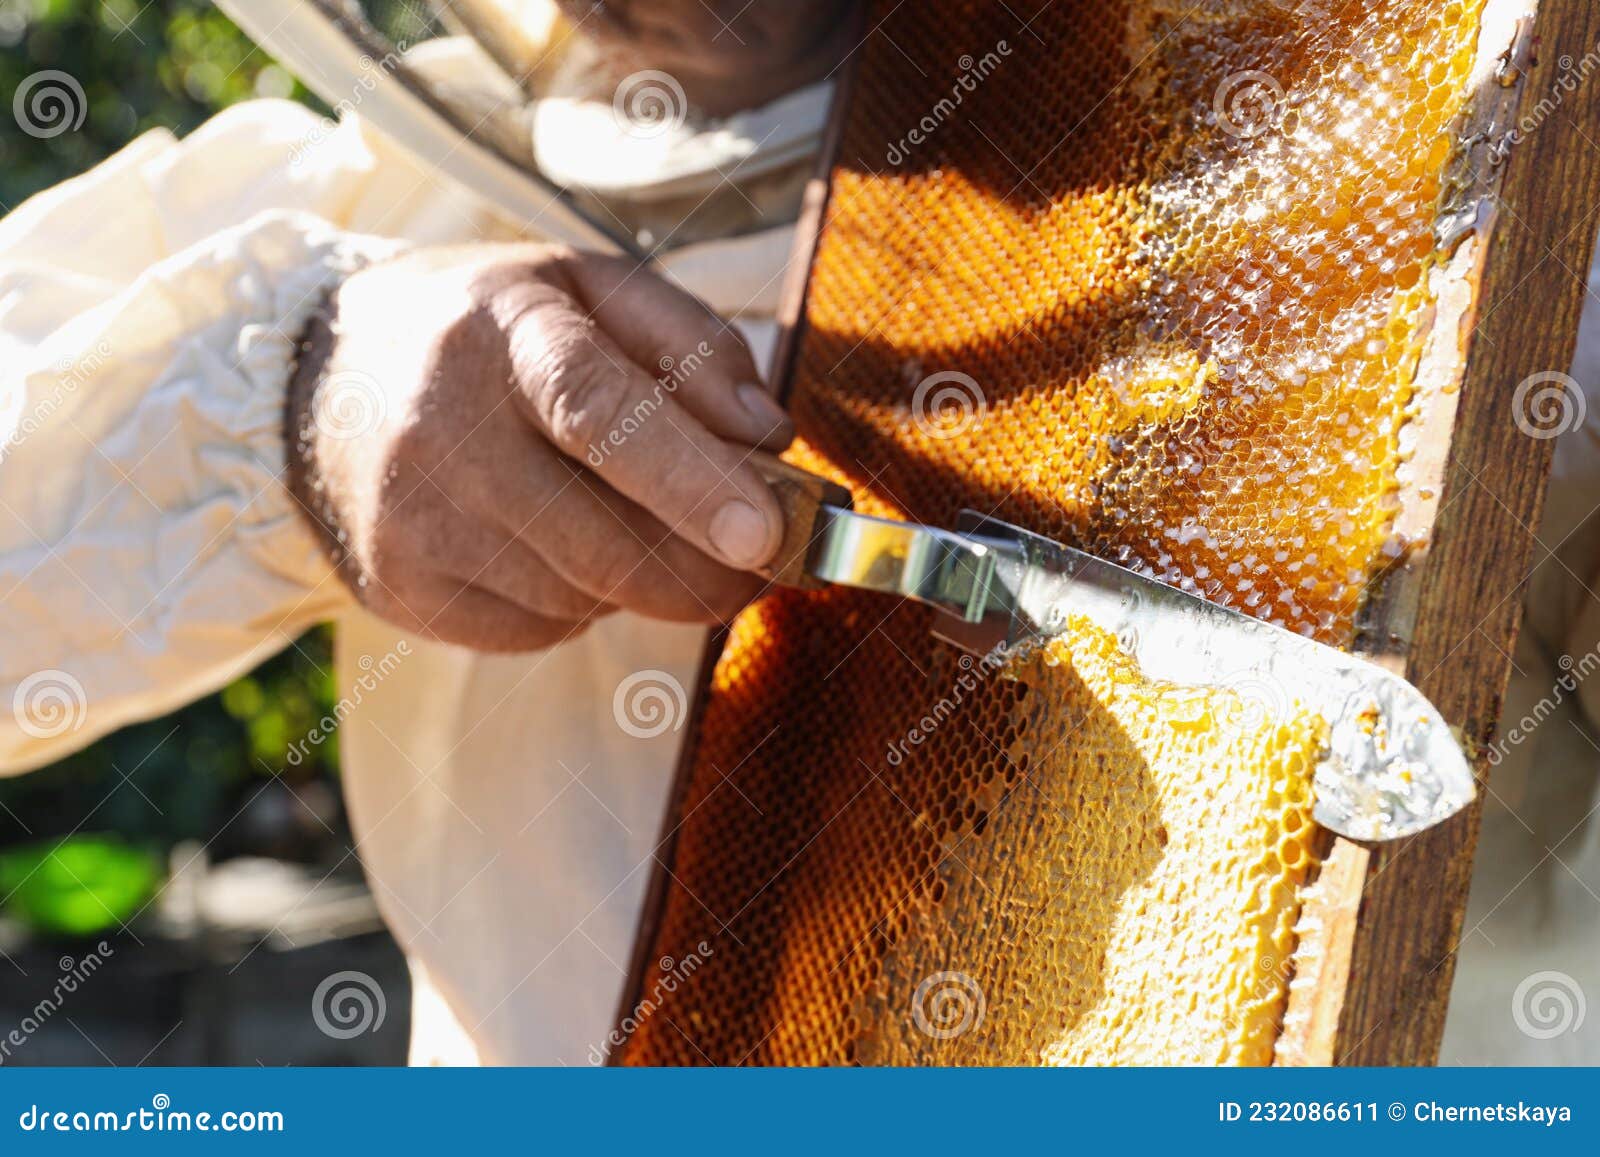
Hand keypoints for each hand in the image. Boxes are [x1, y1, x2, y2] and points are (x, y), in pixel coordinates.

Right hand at [286, 243, 794, 651]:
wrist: (319, 378)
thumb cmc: (487, 330)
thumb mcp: (589, 288)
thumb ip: (695, 346)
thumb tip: (770, 437)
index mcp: (502, 335)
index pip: (599, 413)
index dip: (689, 480)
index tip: (765, 533)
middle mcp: (441, 432)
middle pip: (603, 542)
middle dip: (707, 570)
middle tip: (764, 561)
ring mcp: (411, 523)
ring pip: (582, 597)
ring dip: (644, 580)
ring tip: (638, 524)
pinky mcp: (401, 589)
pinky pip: (539, 631)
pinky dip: (581, 604)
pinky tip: (565, 549)